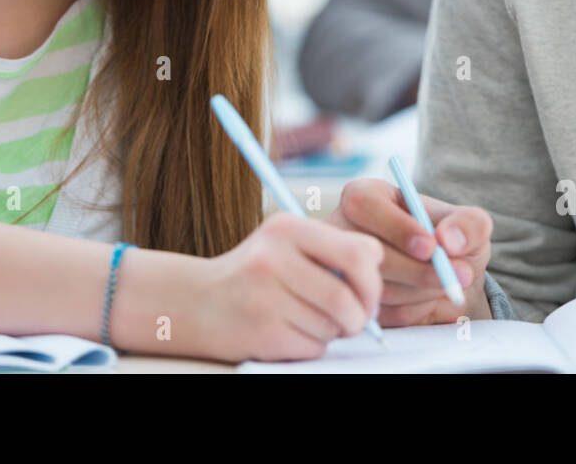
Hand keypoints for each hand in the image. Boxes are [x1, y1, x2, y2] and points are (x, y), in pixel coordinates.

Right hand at [192, 212, 382, 362]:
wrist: (197, 302)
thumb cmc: (256, 273)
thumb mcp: (287, 244)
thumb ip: (332, 250)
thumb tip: (378, 275)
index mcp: (288, 228)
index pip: (359, 252)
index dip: (373, 279)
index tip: (367, 292)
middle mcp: (273, 257)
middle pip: (347, 297)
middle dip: (362, 314)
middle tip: (358, 319)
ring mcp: (264, 296)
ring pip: (332, 325)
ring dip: (333, 331)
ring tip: (312, 320)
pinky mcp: (261, 331)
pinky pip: (313, 346)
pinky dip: (313, 345)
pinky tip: (292, 332)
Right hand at [328, 177, 492, 326]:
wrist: (448, 284)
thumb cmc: (453, 244)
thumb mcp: (471, 226)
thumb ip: (469, 223)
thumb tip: (448, 238)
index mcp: (366, 197)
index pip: (364, 204)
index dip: (397, 227)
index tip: (431, 247)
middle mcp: (344, 230)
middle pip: (366, 251)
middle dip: (417, 269)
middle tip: (459, 275)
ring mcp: (342, 269)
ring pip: (375, 286)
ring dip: (420, 291)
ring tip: (444, 283)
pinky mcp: (350, 302)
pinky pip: (378, 313)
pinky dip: (411, 312)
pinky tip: (424, 299)